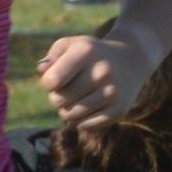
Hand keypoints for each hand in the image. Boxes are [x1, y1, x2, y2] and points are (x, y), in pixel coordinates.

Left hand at [35, 35, 151, 129]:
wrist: (129, 61)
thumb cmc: (89, 54)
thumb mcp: (69, 46)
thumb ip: (51, 58)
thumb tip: (42, 71)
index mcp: (86, 52)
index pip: (52, 81)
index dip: (47, 83)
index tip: (55, 78)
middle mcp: (102, 72)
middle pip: (58, 100)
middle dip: (56, 97)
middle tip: (67, 89)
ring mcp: (112, 92)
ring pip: (70, 115)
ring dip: (66, 110)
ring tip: (75, 99)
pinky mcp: (119, 110)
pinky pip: (85, 125)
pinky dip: (80, 120)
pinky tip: (87, 107)